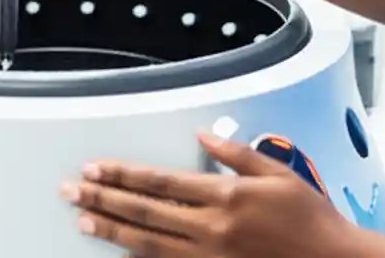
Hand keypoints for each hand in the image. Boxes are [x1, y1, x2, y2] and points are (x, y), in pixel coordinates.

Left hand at [60, 133, 364, 256]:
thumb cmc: (312, 222)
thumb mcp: (279, 174)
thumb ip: (235, 155)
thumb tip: (203, 138)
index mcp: (227, 196)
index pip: (160, 182)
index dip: (123, 174)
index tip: (96, 168)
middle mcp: (212, 230)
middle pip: (143, 212)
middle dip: (103, 199)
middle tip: (72, 191)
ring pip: (146, 244)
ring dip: (111, 230)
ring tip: (84, 221)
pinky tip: (119, 254)